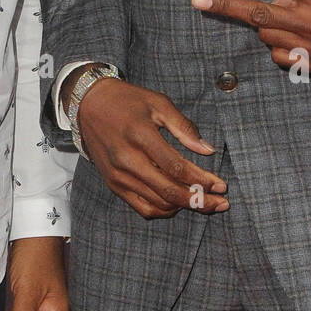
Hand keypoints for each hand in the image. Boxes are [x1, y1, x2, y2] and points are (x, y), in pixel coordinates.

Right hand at [75, 76, 226, 219]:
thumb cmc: (127, 100)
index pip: (177, 167)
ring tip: (204, 203)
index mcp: (140, 136)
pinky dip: (163, 210)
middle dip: (199, 200)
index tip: (221, 185)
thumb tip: (208, 150)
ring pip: (158, 203)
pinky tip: (178, 204)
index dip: (202, 179)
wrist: (89, 104)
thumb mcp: (158, 103)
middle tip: (221, 203)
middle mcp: (127, 159)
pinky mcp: (113, 184)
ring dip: (184, 207)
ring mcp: (118, 175)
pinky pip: (142, 208)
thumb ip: (184, 127)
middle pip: (169, 191)